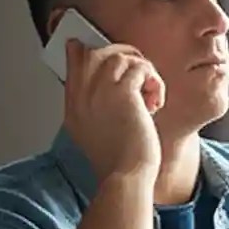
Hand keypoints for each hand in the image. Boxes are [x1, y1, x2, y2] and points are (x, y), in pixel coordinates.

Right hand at [63, 39, 165, 180]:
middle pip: (92, 51)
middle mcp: (82, 95)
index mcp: (74, 107)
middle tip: (138, 73)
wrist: (125, 176)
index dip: (92, 53)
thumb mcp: (96, 134)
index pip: (74, 62)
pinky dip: (154, 83)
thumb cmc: (118, 162)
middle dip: (120, 56)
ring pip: (118, 56)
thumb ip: (97, 109)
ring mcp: (99, 91)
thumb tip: (120, 89)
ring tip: (149, 94)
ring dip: (140, 71)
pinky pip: (141, 68)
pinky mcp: (122, 92)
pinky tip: (155, 104)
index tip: (113, 61)